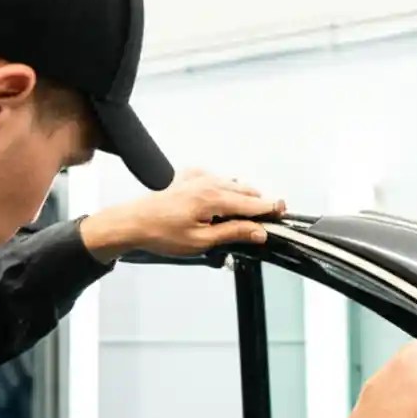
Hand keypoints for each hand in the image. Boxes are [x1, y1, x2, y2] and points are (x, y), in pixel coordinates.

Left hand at [79, 169, 285, 261]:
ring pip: (231, 183)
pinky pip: (215, 179)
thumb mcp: (202, 241)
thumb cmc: (160, 232)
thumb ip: (234, 233)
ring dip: (240, 197)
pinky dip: (223, 190)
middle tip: (264, 220)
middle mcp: (207, 181)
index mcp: (213, 197)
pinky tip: (218, 207)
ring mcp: (197, 176)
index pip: (253, 202)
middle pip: (245, 190)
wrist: (132, 222)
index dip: (271, 208)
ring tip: (240, 218)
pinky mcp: (188, 176)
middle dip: (257, 204)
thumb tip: (258, 231)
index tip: (283, 211)